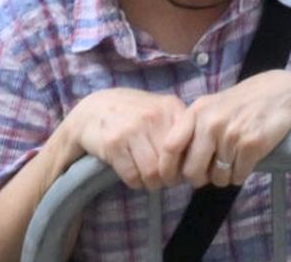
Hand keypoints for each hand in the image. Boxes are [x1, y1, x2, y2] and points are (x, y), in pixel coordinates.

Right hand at [62, 87, 202, 193]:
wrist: (93, 109)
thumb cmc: (134, 114)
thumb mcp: (160, 112)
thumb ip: (179, 131)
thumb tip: (197, 162)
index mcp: (171, 108)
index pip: (190, 145)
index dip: (187, 164)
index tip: (181, 170)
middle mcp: (153, 117)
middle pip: (172, 163)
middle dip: (169, 178)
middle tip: (164, 179)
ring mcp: (132, 130)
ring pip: (153, 173)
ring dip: (152, 183)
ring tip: (149, 180)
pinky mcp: (114, 144)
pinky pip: (132, 176)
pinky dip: (135, 183)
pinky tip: (134, 176)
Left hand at [176, 70, 290, 180]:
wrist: (287, 92)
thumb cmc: (248, 101)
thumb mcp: (215, 105)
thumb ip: (195, 128)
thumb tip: (177, 163)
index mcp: (198, 111)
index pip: (170, 147)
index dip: (169, 168)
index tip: (174, 178)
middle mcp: (212, 122)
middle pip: (191, 171)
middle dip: (201, 178)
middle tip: (212, 172)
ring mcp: (232, 133)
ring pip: (217, 177)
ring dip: (225, 177)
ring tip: (234, 161)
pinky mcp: (252, 144)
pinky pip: (237, 176)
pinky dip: (241, 174)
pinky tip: (248, 161)